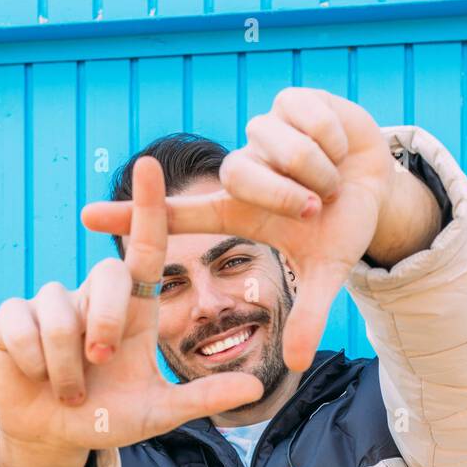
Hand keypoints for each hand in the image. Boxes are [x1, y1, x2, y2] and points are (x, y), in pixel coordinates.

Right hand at [0, 156, 263, 455]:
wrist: (55, 436)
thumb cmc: (108, 418)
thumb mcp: (157, 412)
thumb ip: (202, 398)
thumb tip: (256, 386)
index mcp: (132, 309)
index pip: (144, 248)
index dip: (147, 208)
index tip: (149, 166)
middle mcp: (92, 296)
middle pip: (106, 277)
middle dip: (103, 322)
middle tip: (98, 362)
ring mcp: (49, 303)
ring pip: (59, 313)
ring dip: (66, 365)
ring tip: (69, 392)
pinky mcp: (10, 317)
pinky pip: (21, 327)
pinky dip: (33, 362)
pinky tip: (36, 377)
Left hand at [81, 89, 400, 371]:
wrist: (381, 182)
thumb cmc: (343, 225)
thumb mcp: (327, 271)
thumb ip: (308, 315)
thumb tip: (294, 366)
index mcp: (238, 211)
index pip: (176, 215)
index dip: (133, 216)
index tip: (85, 217)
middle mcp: (241, 171)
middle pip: (241, 174)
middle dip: (287, 190)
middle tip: (318, 206)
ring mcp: (262, 133)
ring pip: (275, 143)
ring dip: (316, 164)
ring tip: (331, 177)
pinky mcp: (288, 100)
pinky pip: (303, 114)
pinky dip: (331, 135)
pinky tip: (339, 147)